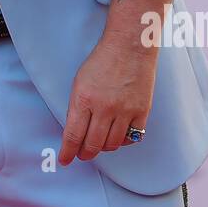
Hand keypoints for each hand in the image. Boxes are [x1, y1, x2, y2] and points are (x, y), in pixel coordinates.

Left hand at [59, 41, 155, 164]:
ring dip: (103, 148)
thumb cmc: (102, 61)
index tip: (65, 160)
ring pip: (112, 144)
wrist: (129, 46)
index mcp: (84, 99)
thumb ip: (77, 107)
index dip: (68, 152)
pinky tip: (117, 136)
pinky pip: (133, 138)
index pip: (73, 135)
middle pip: (93, 145)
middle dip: (85, 153)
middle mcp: (104, 107)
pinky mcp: (142, 111)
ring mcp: (125, 110)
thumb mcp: (79, 82)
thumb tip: (74, 132)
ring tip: (99, 143)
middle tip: (83, 154)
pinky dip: (123, 141)